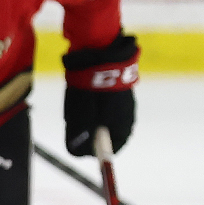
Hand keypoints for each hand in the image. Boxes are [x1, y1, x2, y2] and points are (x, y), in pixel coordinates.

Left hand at [62, 33, 139, 156]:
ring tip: (80, 100)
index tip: (77, 140)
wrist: (101, 52)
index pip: (110, 148)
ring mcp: (125, 102)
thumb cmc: (91, 86)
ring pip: (103, 118)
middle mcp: (128, 116)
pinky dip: (92, 103)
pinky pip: (104, 105)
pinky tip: (85, 91)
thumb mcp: (81, 114)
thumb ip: (80, 135)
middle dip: (87, 130)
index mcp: (122, 126)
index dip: (92, 149)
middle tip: (75, 116)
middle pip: (105, 133)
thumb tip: (77, 152)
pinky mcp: (120, 91)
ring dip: (89, 115)